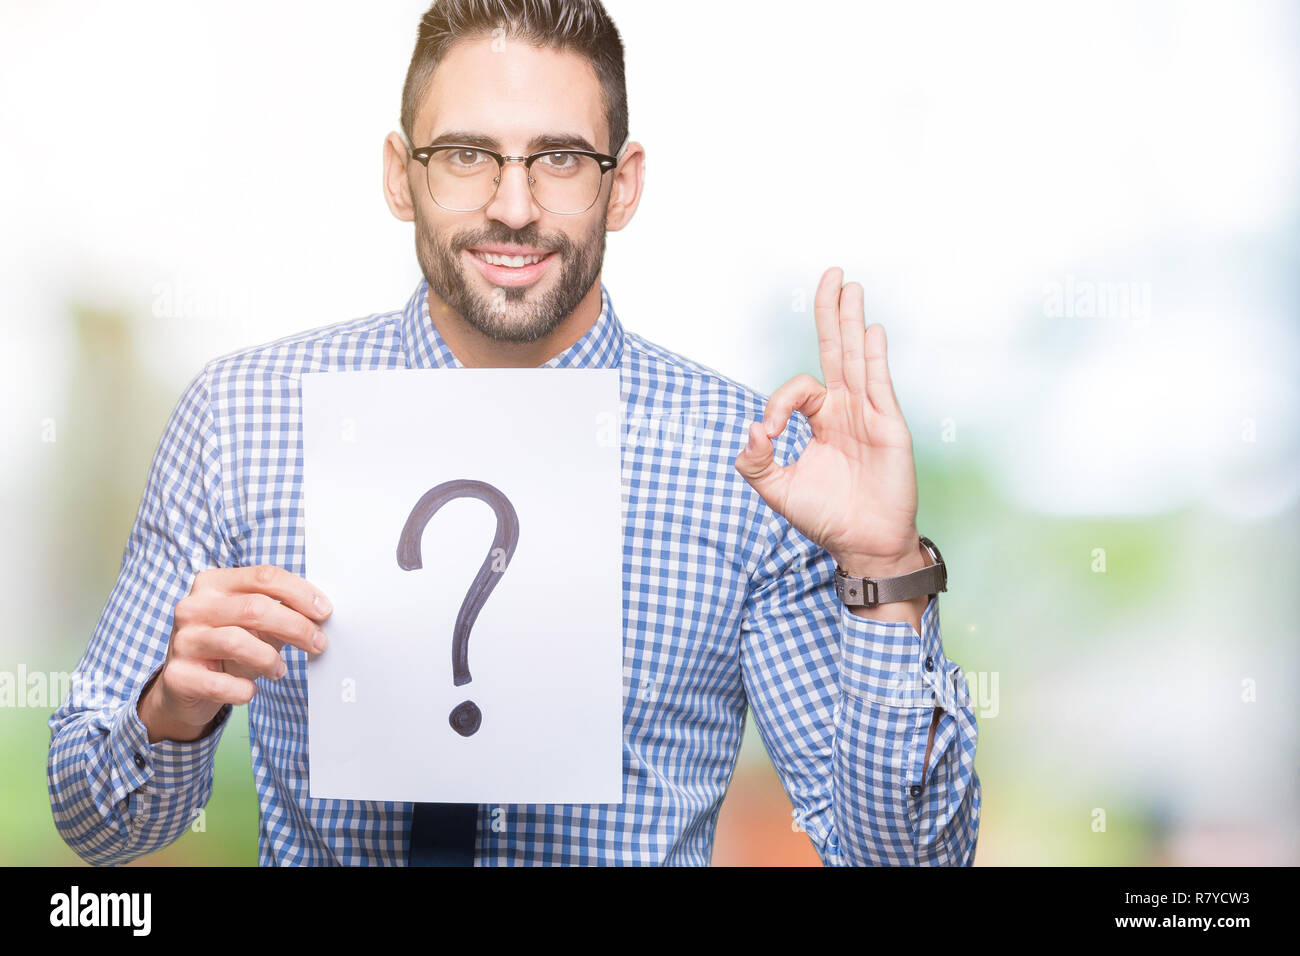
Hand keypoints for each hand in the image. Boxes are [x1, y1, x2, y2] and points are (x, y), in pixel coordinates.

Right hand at [137, 566, 332, 742]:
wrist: (185, 686)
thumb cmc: (227, 647)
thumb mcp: (253, 624)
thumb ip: (280, 612)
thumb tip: (319, 614)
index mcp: (213, 583)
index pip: (264, 576)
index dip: (300, 593)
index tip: (324, 611)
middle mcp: (194, 607)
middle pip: (255, 608)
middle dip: (296, 626)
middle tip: (318, 643)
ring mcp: (182, 640)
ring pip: (237, 642)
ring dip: (270, 659)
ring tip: (280, 670)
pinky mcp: (177, 675)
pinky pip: (219, 683)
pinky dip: (243, 690)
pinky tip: (250, 690)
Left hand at [734, 266, 920, 576]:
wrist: (863, 545)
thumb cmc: (825, 516)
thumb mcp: (775, 489)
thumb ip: (755, 460)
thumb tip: (752, 428)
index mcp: (821, 419)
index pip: (798, 389)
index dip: (778, 402)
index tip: (769, 432)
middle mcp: (846, 410)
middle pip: (837, 351)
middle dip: (831, 312)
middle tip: (830, 274)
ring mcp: (869, 415)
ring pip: (858, 359)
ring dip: (853, 321)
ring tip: (850, 286)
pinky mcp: (888, 427)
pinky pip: (878, 385)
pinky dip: (874, 357)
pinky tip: (871, 330)